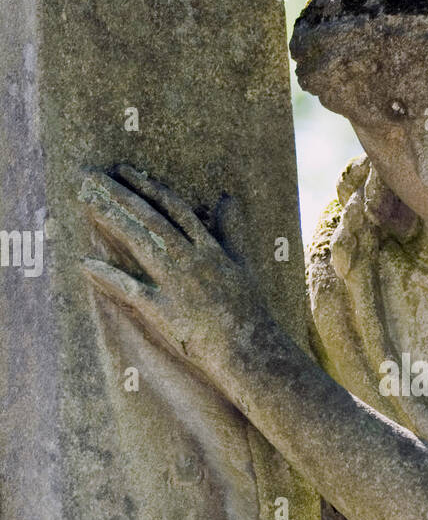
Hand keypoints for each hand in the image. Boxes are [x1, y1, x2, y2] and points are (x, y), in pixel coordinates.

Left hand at [80, 165, 273, 392]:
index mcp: (209, 248)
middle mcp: (191, 260)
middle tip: (91, 176)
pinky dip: (108, 276)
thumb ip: (232, 230)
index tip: (124, 169)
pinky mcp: (165, 311)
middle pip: (151, 218)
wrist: (250, 350)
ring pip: (141, 242)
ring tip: (86, 200)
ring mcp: (177, 284)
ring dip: (112, 218)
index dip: (148, 186)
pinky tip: (84, 262)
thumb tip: (228, 198)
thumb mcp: (243, 264)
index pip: (174, 208)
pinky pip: (131, 289)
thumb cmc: (248, 310)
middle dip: (120, 194)